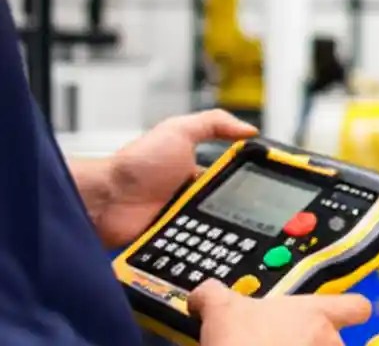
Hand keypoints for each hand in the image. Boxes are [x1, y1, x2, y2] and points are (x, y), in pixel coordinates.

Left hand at [79, 110, 256, 247]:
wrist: (105, 200)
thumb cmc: (136, 163)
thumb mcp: (178, 130)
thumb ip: (214, 123)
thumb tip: (250, 129)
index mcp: (197, 174)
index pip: (233, 181)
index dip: (251, 185)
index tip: (273, 191)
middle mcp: (191, 199)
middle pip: (228, 210)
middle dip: (245, 216)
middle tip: (265, 223)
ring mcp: (181, 223)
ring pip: (215, 233)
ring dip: (226, 236)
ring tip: (248, 241)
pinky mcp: (171, 244)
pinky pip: (194, 251)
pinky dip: (205, 254)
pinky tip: (221, 256)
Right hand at [189, 279, 371, 345]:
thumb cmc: (240, 344)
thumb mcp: (221, 311)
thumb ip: (215, 295)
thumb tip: (202, 294)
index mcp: (315, 314)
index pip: (355, 306)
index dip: (348, 311)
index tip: (334, 316)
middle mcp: (329, 341)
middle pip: (336, 341)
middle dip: (313, 345)